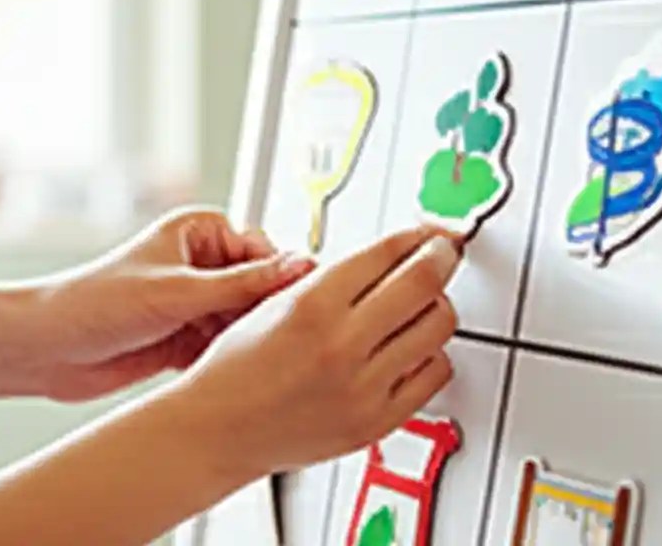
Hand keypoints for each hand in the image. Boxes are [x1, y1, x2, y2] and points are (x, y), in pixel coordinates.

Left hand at [30, 208, 315, 400]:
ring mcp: (194, 304)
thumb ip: (244, 283)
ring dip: (250, 341)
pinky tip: (237, 374)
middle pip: (259, 289)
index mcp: (199, 233)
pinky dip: (231, 361)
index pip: (264, 250)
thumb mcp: (179, 291)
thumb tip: (301, 267)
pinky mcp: (186, 340)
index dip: (285, 279)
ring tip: (258, 360)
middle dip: (268, 315)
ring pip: (245, 322)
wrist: (47, 350)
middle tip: (286, 341)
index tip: (306, 306)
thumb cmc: (93, 302)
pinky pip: (225, 348)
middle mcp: (199, 266)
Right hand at [169, 226, 460, 478]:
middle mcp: (341, 346)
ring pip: (438, 327)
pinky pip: (434, 374)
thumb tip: (394, 254)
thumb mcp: (275, 302)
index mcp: (311, 305)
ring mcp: (363, 388)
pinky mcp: (375, 422)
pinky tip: (411, 348)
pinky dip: (430, 354)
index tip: (428, 232)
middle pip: (425, 282)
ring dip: (436, 305)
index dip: (418, 235)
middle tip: (444, 252)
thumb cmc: (235, 368)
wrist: (217, 429)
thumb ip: (334, 280)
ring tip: (421, 303)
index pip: (388, 252)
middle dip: (442, 257)